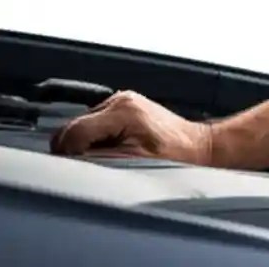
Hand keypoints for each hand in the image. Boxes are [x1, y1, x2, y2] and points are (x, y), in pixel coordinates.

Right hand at [50, 90, 214, 164]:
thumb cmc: (177, 156)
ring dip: (87, 143)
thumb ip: (100, 159)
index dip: (70, 154)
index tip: (80, 168)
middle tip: (95, 165)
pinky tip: (114, 147)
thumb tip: (74, 160)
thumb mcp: (135, 162)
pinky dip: (97, 137)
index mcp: (122, 111)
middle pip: (73, 126)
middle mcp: (120, 100)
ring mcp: (121, 100)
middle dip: (76, 148)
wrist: (198, 145)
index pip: (74, 132)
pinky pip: (95, 122)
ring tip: (110, 155)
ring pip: (82, 124)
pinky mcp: (124, 105)